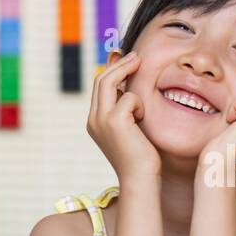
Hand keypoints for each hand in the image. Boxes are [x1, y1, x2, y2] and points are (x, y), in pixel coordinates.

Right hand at [86, 51, 160, 179]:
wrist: (140, 179)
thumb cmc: (140, 156)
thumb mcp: (130, 128)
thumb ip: (126, 108)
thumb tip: (130, 85)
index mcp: (94, 121)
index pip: (99, 87)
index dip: (112, 69)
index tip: (126, 58)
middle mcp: (93, 119)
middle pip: (100, 79)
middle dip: (119, 64)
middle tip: (136, 55)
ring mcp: (101, 120)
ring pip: (108, 82)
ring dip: (126, 71)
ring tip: (141, 63)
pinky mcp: (114, 121)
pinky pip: (128, 97)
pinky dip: (138, 103)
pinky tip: (142, 118)